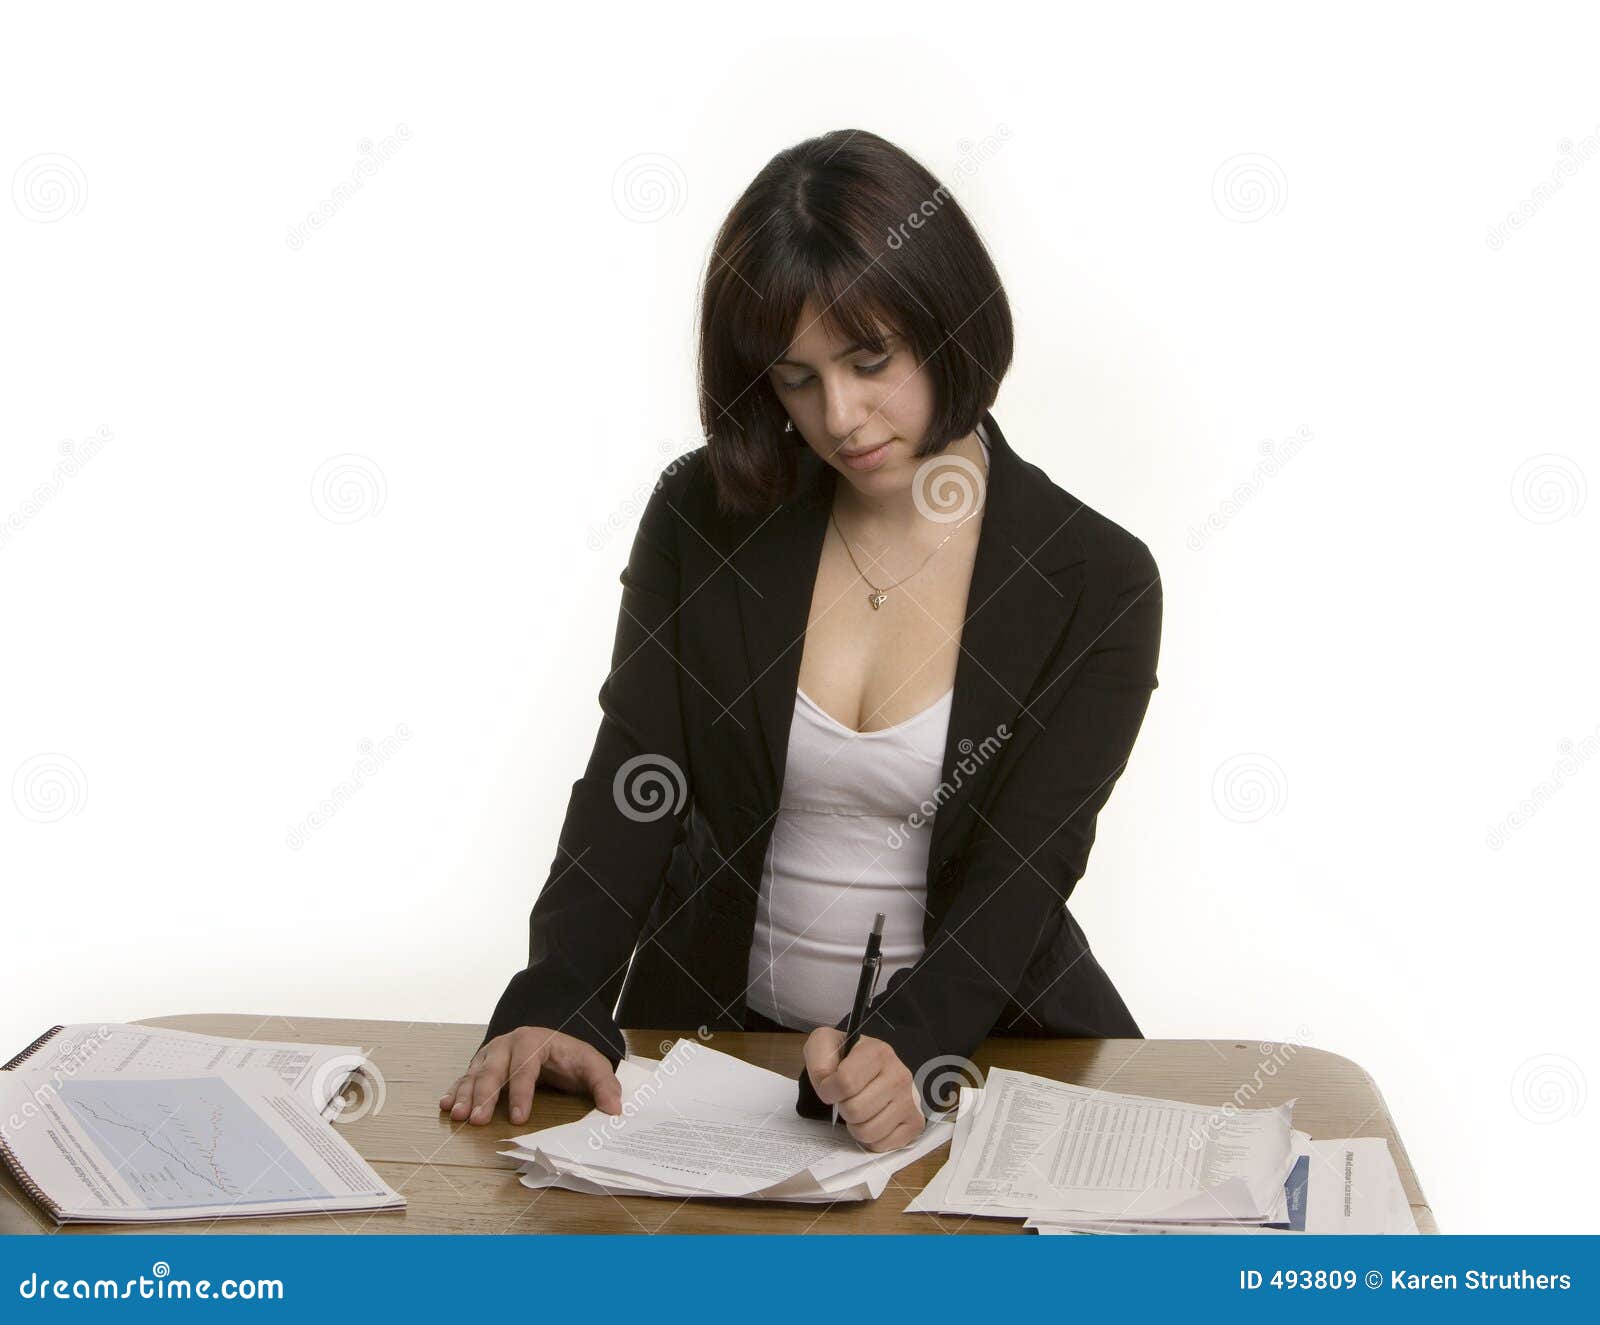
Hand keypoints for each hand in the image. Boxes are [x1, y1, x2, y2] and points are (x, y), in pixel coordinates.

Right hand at [439, 1026, 621, 1125]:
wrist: (553, 1043)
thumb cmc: (570, 1057)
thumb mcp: (592, 1065)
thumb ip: (605, 1084)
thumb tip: (615, 1109)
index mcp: (535, 1041)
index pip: (526, 1067)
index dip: (522, 1093)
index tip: (520, 1118)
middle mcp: (508, 1045)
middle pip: (493, 1069)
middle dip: (485, 1095)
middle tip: (477, 1119)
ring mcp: (492, 1054)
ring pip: (475, 1074)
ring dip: (464, 1095)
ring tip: (457, 1115)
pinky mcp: (482, 1065)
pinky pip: (464, 1077)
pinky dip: (454, 1091)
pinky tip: (445, 1105)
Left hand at [803, 1028, 924, 1151]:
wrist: (872, 1070)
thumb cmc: (846, 1060)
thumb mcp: (824, 1044)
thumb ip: (819, 1056)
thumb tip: (826, 1080)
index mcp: (878, 1052)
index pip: (846, 1082)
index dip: (829, 1090)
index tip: (829, 1087)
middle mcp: (899, 1075)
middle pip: (855, 1110)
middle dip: (842, 1109)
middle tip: (847, 1099)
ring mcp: (910, 1101)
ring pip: (868, 1131)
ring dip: (855, 1126)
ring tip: (859, 1110)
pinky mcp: (914, 1123)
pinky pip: (881, 1145)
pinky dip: (870, 1139)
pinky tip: (871, 1121)